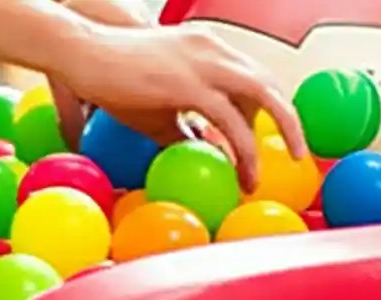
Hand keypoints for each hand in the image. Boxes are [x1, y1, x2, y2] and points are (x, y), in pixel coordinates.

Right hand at [47, 21, 306, 190]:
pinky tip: (245, 171)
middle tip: (299, 152)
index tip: (278, 137)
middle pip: (270, 82)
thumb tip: (204, 153)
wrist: (81, 54)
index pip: (256, 76)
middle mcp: (214, 49)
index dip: (271, 108)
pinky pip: (230, 119)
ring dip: (280, 132)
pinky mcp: (189, 83)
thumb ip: (186, 127)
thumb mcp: (160, 106)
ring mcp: (204, 62)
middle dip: (289, 120)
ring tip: (286, 162)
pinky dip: (244, 148)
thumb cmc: (114, 78)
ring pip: (261, 98)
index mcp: (210, 47)